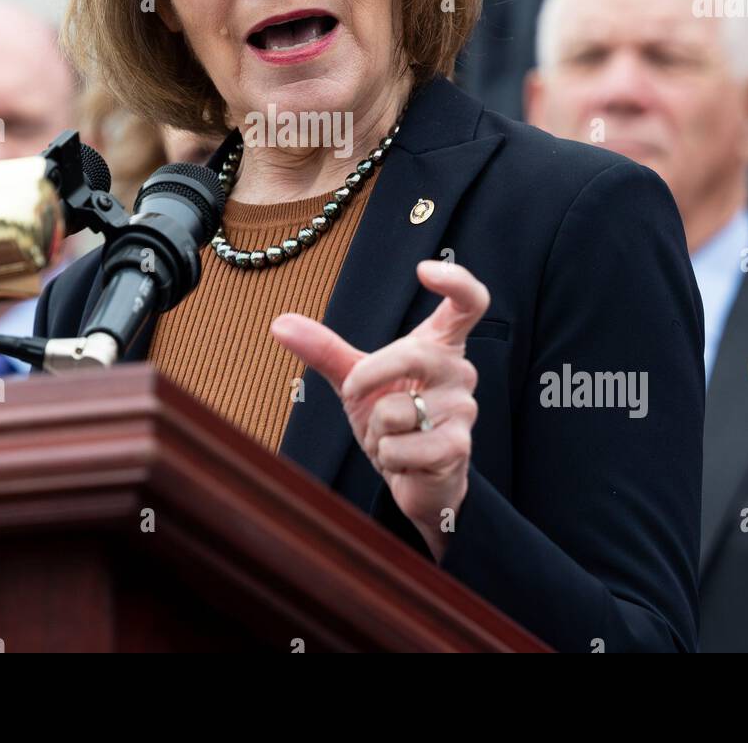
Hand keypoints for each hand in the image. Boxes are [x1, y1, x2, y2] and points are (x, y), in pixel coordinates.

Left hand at [270, 260, 487, 559]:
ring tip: (392, 437)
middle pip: (412, 354)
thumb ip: (324, 350)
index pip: (469, 302)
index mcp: (440, 345)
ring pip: (396, 410)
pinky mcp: (458, 447)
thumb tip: (279, 323)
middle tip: (355, 392)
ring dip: (377, 431)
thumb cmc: (391, 419)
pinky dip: (387, 456)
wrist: (415, 478)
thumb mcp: (355, 378)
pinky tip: (401, 459)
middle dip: (369, 376)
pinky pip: (401, 447)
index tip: (425, 270)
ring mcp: (463, 409)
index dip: (455, 280)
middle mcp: (460, 371)